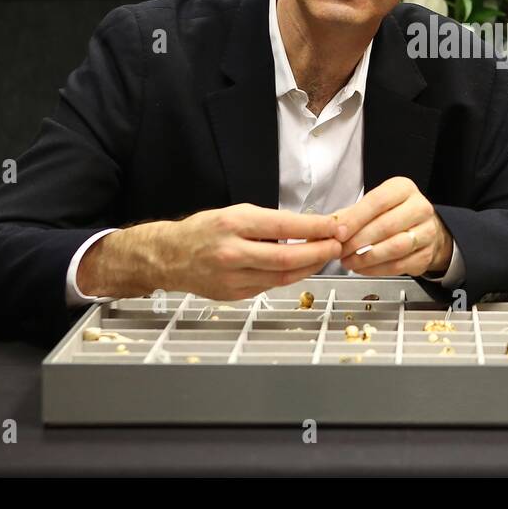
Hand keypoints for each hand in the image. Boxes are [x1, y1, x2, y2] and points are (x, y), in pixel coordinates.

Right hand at [78, 203, 343, 299]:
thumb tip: (310, 228)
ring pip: (282, 277)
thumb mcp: (236, 213)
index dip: (315, 229)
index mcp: (233, 224)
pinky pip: (270, 286)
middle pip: (287, 259)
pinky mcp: (234, 295)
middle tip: (338, 246)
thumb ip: (270, 222)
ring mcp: (232, 278)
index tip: (335, 227)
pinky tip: (302, 268)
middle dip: (319, 253)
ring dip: (309, 267)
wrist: (169, 257)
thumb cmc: (205, 230)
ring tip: (325, 256)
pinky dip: (290, 277)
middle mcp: (232, 253)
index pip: (284, 227)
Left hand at [333, 176, 452, 277]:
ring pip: (395, 247)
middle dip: (358, 241)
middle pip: (386, 225)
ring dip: (367, 258)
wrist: (424, 230)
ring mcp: (427, 232)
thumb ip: (350, 215)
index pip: (378, 201)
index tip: (339, 232)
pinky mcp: (426, 254)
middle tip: (340, 251)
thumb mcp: (373, 206)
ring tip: (349, 261)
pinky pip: (400, 265)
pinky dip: (377, 269)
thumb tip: (327, 227)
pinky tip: (363, 268)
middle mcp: (419, 208)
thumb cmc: (394, 215)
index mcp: (403, 189)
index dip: (356, 218)